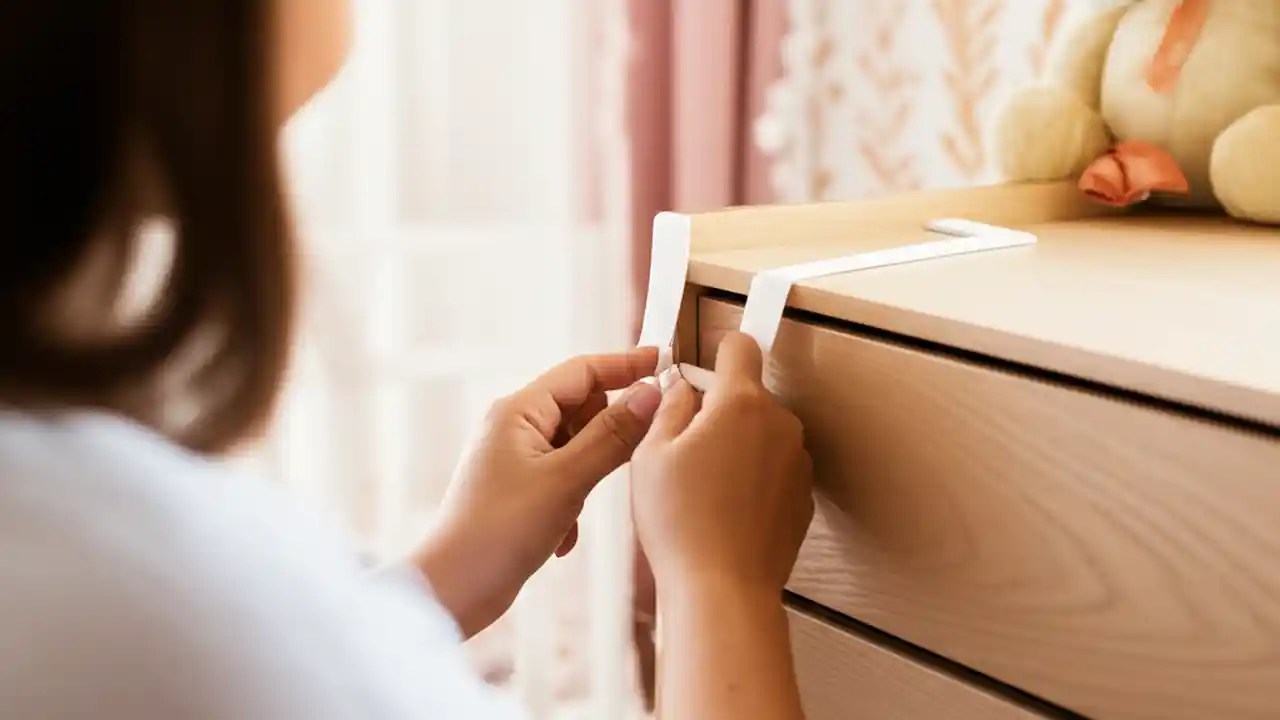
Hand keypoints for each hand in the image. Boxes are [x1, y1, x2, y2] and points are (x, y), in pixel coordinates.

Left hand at [414, 347, 661, 636]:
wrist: (454, 590)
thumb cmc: (501, 531)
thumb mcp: (567, 480)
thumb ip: (612, 435)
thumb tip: (651, 391)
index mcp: (518, 410)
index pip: (582, 371)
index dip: (625, 365)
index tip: (666, 360)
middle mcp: (514, 426)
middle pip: (582, 408)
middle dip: (606, 436)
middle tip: (631, 459)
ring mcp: (515, 458)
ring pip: (577, 447)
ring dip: (589, 477)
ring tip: (575, 509)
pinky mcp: (519, 490)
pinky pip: (565, 478)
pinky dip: (573, 503)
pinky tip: (562, 536)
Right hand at [631, 333, 812, 598]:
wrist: (723, 590)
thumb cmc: (682, 523)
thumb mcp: (651, 455)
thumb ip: (668, 409)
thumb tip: (681, 391)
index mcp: (740, 403)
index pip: (740, 348)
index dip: (718, 351)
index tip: (705, 364)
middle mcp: (779, 424)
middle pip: (748, 396)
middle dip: (718, 411)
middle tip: (684, 448)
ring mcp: (797, 462)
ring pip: (762, 435)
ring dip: (737, 447)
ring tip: (702, 488)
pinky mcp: (802, 497)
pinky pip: (774, 470)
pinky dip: (752, 480)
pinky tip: (723, 510)